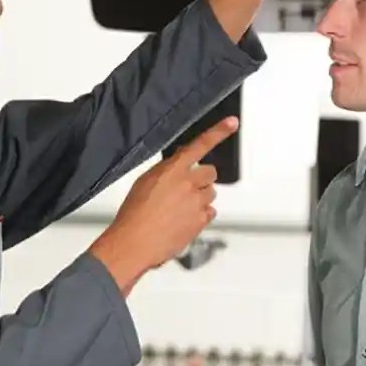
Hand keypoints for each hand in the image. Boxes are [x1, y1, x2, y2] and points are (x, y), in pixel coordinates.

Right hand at [89, 117, 238, 293]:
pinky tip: (183, 220)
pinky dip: (200, 215)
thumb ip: (166, 171)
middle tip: (187, 189)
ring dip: (200, 198)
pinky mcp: (201, 221)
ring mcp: (197, 203)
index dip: (218, 132)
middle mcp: (188, 183)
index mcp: (172, 169)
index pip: (199, 145)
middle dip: (201, 179)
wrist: (134, 243)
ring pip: (210, 194)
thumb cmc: (133, 215)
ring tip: (179, 209)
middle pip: (210, 173)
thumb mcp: (145, 182)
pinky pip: (209, 212)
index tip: (232, 123)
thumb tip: (177, 167)